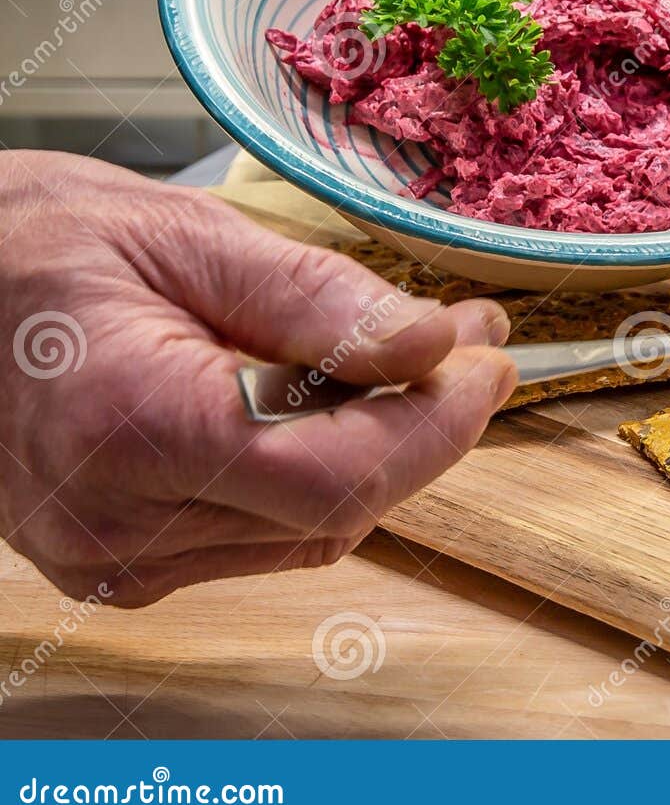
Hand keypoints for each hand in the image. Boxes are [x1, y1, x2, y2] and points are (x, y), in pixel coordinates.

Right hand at [0, 150, 516, 606]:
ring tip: (407, 362)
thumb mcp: (186, 238)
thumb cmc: (39, 245)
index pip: (333, 476)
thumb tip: (432, 345)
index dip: (435, 428)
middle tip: (471, 348)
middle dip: (423, 429)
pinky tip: (326, 407)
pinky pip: (263, 537)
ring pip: (310, 533)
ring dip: (377, 453)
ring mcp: (110, 559)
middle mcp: (113, 522)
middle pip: (335, 511)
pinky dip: (316, 477)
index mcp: (128, 426)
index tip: (489, 363)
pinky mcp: (119, 567)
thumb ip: (316, 300)